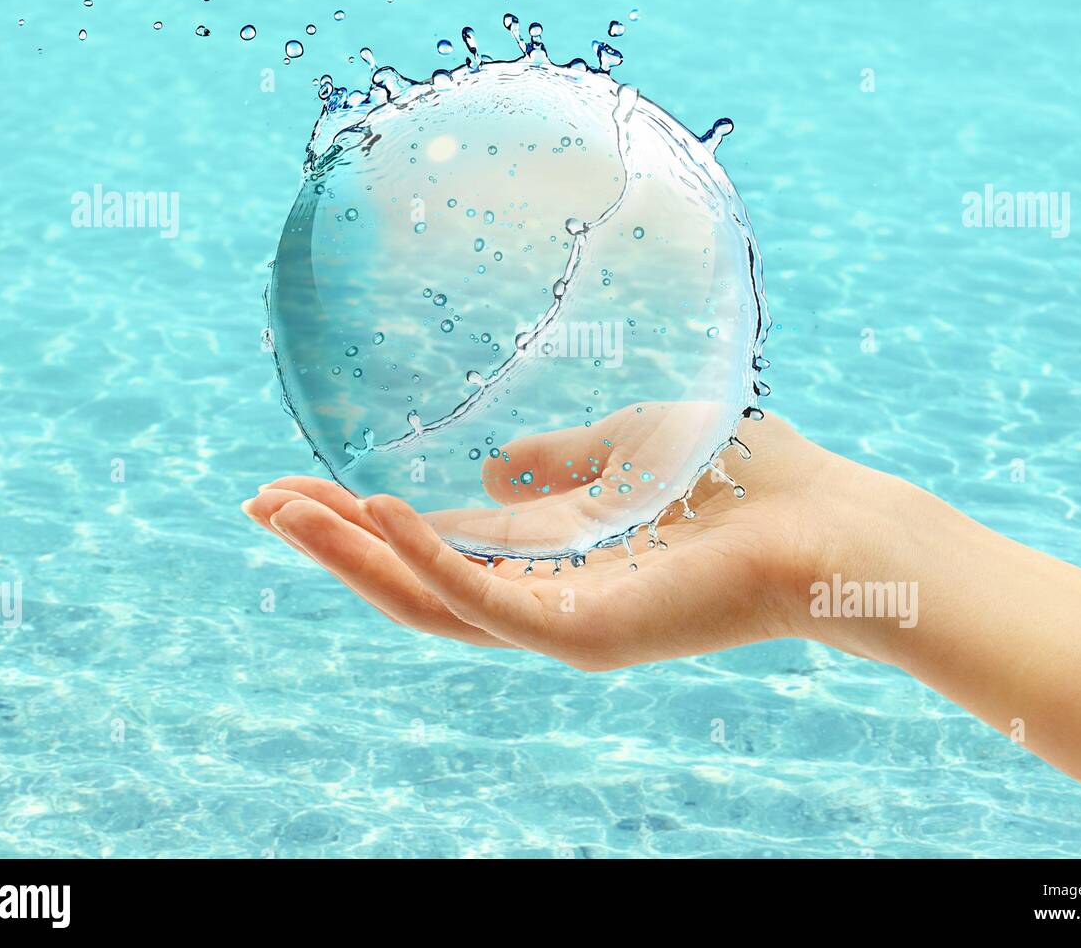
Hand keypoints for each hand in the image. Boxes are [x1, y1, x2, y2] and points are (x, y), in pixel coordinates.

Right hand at [241, 407, 848, 669]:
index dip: (364, 519)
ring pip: (427, 601)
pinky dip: (422, 559)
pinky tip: (373, 509)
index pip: (437, 542)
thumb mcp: (626, 448)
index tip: (298, 484)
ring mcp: (557, 621)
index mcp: (549, 552)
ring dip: (350, 555)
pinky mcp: (581, 632)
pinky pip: (483, 600)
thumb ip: (557, 462)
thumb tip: (488, 465)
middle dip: (331, 542)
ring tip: (283, 507)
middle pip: (411, 580)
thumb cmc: (738, 478)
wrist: (824, 522)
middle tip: (256, 501)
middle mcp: (541, 595)